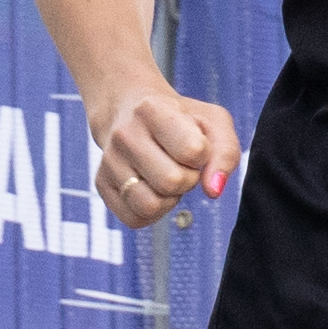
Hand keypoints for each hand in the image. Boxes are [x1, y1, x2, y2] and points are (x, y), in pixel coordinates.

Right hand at [90, 84, 242, 224]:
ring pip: (149, 205)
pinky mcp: (101, 183)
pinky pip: (134, 219)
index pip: (193, 151)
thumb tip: (213, 191)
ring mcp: (109, 160)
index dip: (204, 155)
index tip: (196, 146)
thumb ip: (225, 153)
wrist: (131, 111)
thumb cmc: (182, 120)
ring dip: (170, 199)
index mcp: (152, 109)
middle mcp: (124, 134)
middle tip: (182, 164)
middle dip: (188, 179)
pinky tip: (154, 190)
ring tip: (168, 177)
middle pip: (171, 182)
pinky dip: (154, 213)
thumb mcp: (213, 122)